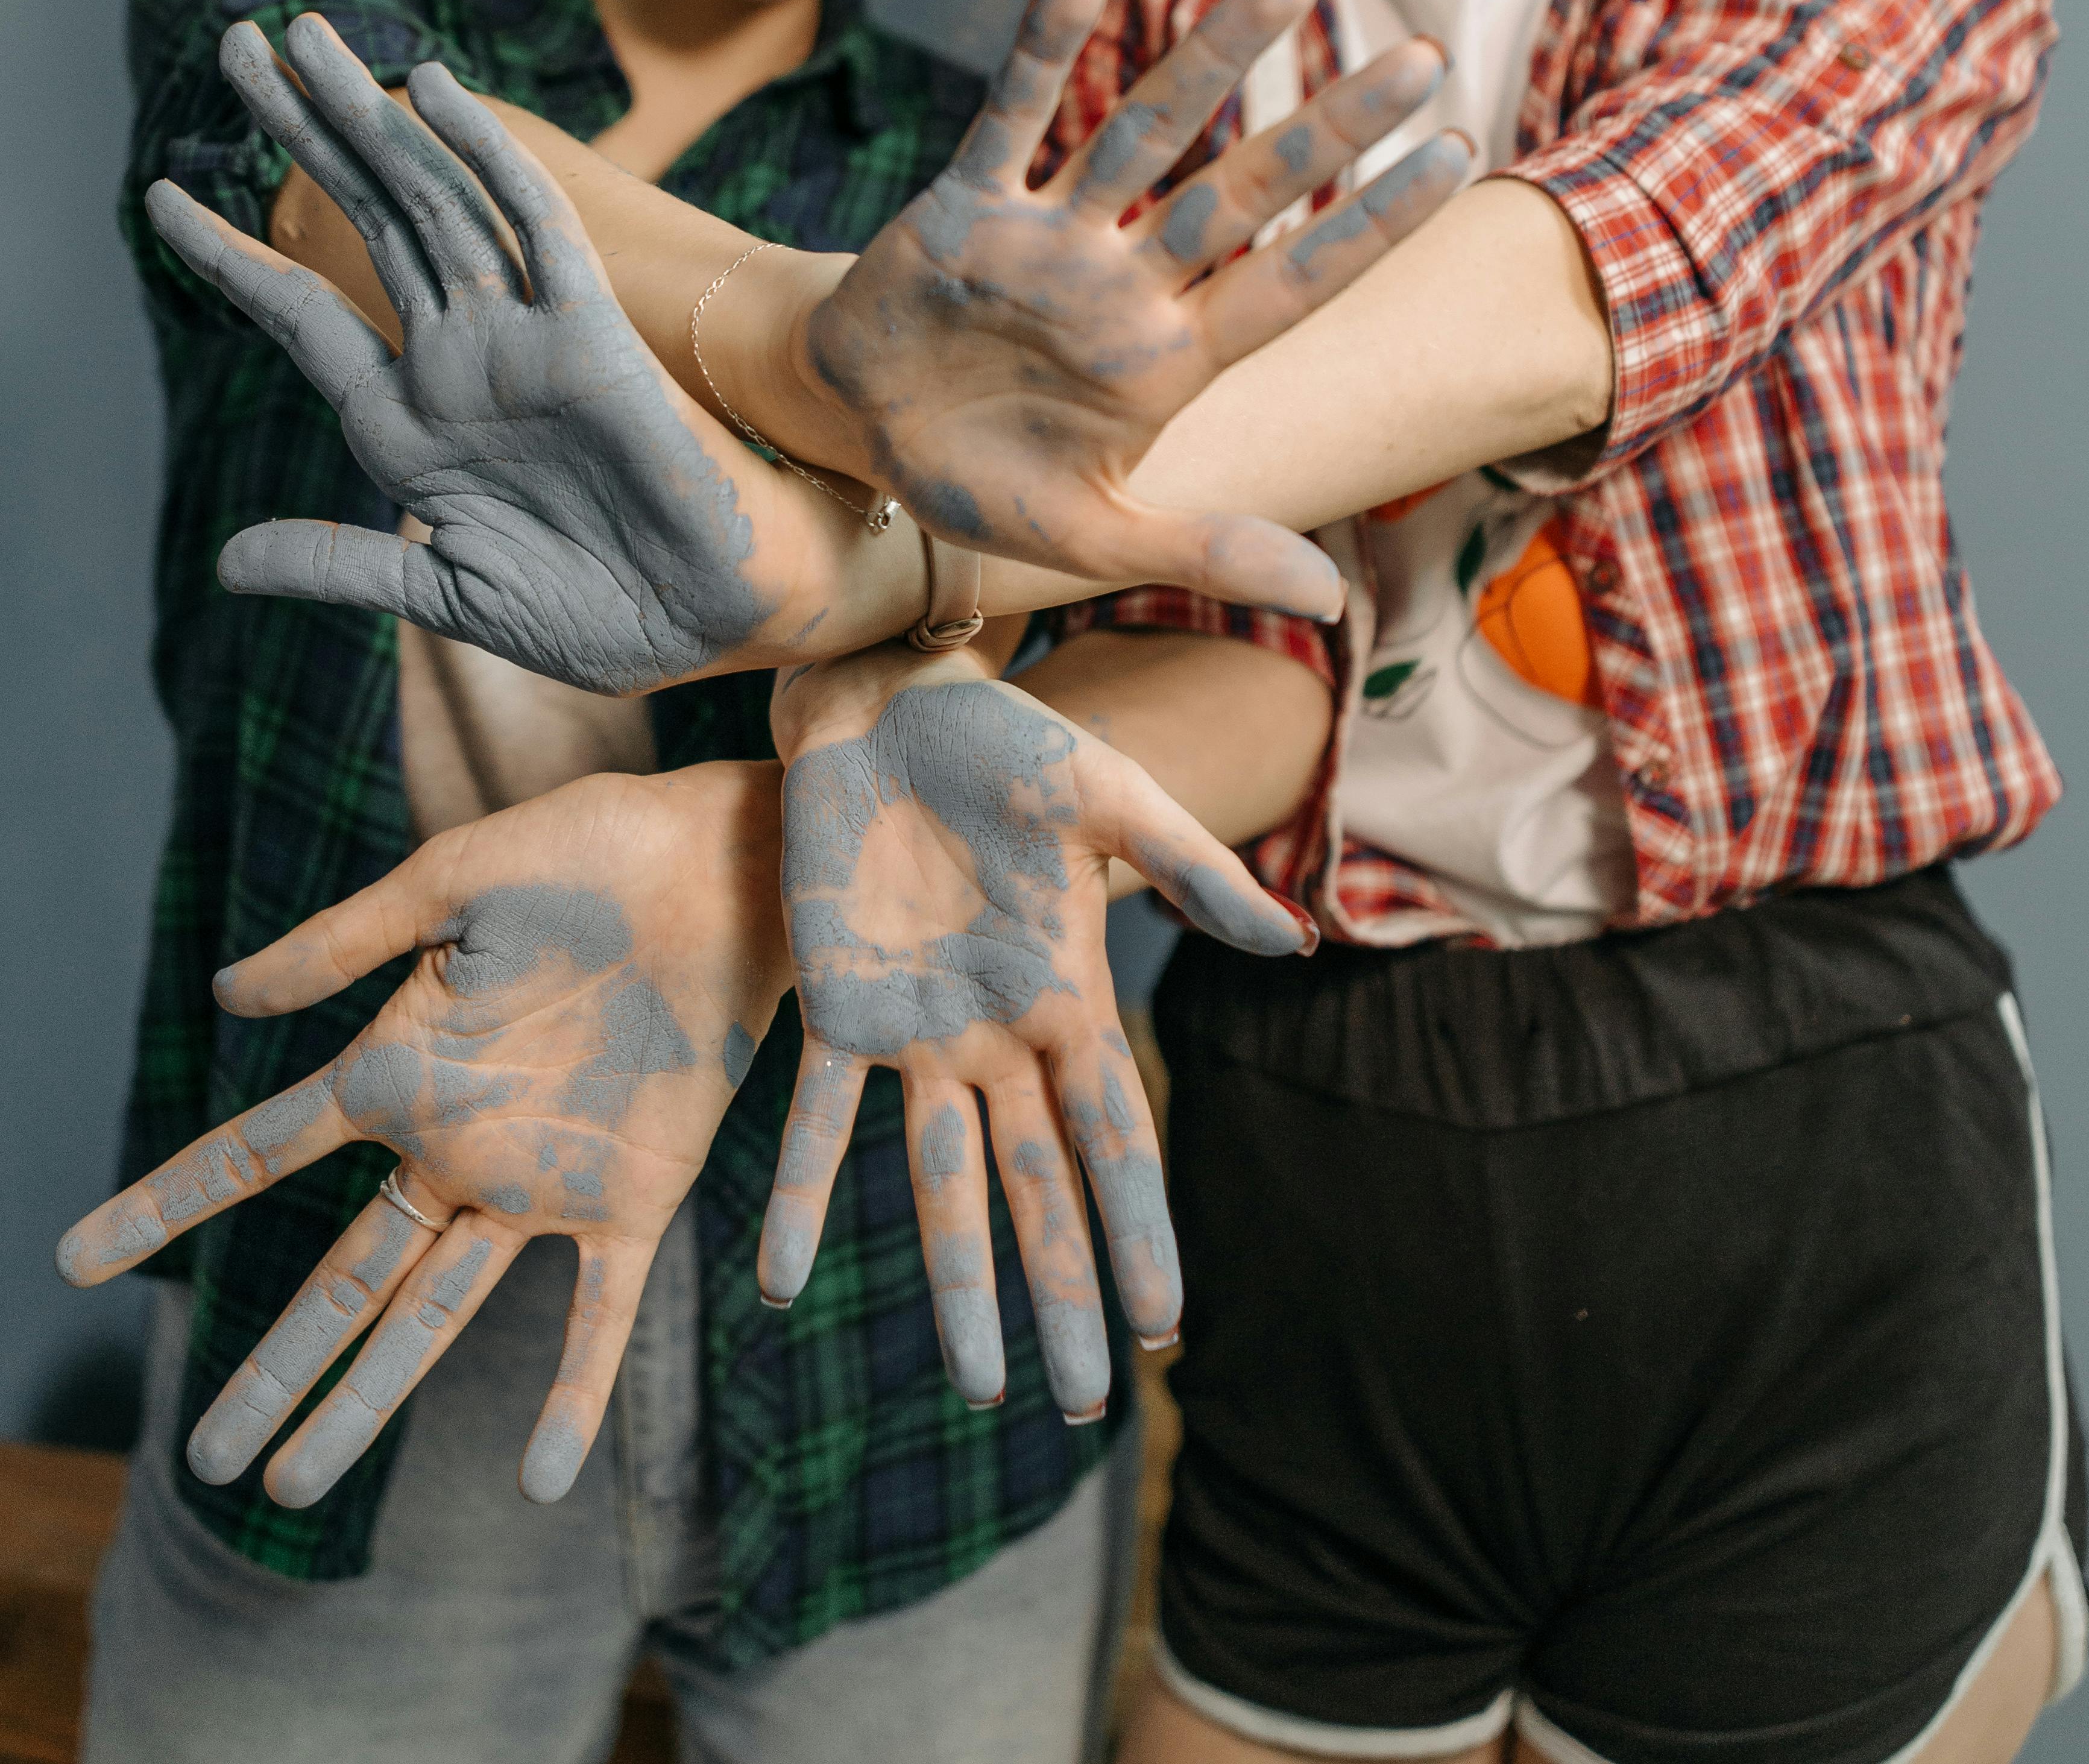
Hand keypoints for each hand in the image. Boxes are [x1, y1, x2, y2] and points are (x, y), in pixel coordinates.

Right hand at [57, 767, 790, 1507]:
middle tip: (205, 1459)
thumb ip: (343, 940)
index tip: (79, 1258)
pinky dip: (575, 1395)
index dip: (173, 1201)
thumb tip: (224, 994)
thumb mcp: (454, 879)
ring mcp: (543, 1179)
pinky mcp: (636, 1193)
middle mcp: (460, 1140)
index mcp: (404, 1064)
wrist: (730, 865)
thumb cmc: (592, 850)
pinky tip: (542, 1476)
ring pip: (436, 1315)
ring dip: (370, 1399)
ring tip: (296, 1485)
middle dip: (274, 1365)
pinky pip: (602, 1315)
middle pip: (346, 1277)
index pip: (264, 1149)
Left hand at [147, 13, 823, 688]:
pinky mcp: (590, 331)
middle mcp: (454, 363)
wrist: (704, 623)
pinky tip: (435, 89)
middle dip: (299, 131)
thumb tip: (225, 563)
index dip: (229, 257)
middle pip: (361, 221)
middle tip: (237, 44)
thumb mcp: (439, 591)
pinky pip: (530, 224)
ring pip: (428, 200)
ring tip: (306, 36)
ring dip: (366, 117)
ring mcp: (519, 339)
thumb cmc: (589, 615)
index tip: (158, 198)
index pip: (300, 315)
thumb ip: (337, 563)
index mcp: (406, 425)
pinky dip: (483, 155)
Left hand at [759, 644, 1312, 1420]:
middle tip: (1073, 1410)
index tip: (1162, 1330)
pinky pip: (811, 1121)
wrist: (887, 699)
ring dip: (954, 1285)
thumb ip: (1188, 864)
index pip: (1115, 1137)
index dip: (1136, 1231)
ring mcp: (915, 1032)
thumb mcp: (1105, 792)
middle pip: (1036, 1188)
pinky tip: (777, 1281)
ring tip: (977, 1388)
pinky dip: (796, 1199)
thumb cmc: (1005, 736)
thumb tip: (1291, 942)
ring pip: (938, 1184)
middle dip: (1063, 1294)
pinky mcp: (833, 1008)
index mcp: (1068, 993)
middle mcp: (998, 1035)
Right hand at [797, 0, 1467, 617]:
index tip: (1457, 156)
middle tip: (1425, 53)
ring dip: (1214, 58)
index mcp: (1171, 358)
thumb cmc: (983, 480)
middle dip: (1332, 123)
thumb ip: (1207, 554)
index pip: (1295, 281)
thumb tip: (1332, 604)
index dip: (1374, 224)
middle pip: (1248, 189)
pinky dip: (1045, 51)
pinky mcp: (969, 206)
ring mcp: (1052, 234)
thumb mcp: (1092, 538)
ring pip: (1148, 131)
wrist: (859, 433)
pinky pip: (1014, 115)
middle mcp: (1127, 281)